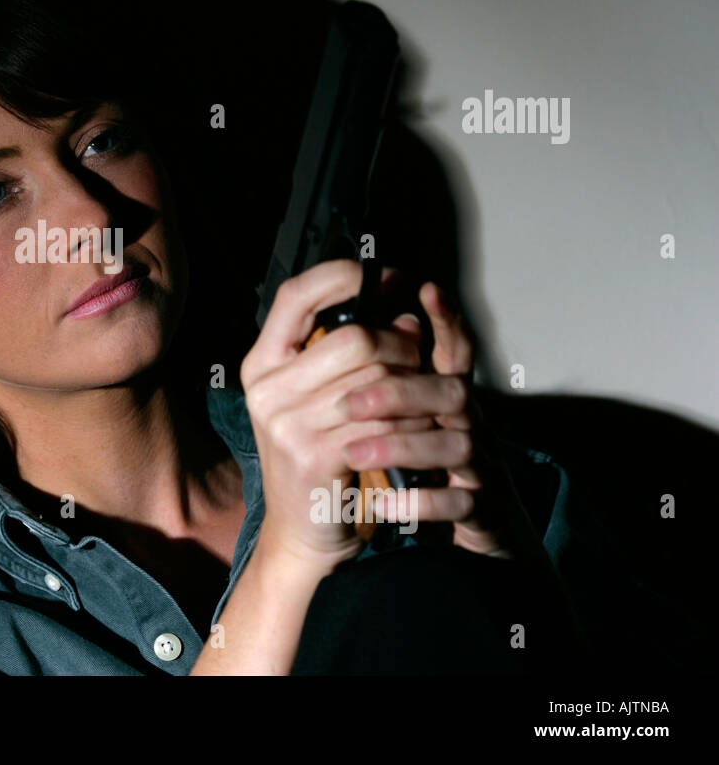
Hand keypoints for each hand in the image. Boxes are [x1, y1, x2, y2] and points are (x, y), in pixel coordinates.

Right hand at [243, 260, 438, 570]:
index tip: (385, 276)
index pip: (295, 294)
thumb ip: (346, 356)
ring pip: (374, 381)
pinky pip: (380, 421)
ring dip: (413, 388)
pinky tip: (419, 426)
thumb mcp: (316, 399)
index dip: (343, 276)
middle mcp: (266, 388)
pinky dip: (410, 422)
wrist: (303, 532)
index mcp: (262, 363)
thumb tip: (404, 317)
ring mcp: (285, 423)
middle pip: (352, 338)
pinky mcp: (312, 456)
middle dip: (400, 346)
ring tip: (424, 397)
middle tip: (418, 361)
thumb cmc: (318, 458)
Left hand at [337, 281, 535, 557]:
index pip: (455, 350)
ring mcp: (481, 467)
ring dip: (402, 446)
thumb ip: (406, 377)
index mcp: (451, 399)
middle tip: (348, 404)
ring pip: (456, 446)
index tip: (427, 290)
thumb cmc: (439, 470)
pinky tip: (386, 504)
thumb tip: (394, 323)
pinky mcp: (481, 510)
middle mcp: (471, 425)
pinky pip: (459, 503)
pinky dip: (422, 503)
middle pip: (450, 392)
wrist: (480, 537)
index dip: (447, 320)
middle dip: (399, 392)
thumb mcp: (420, 420)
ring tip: (353, 454)